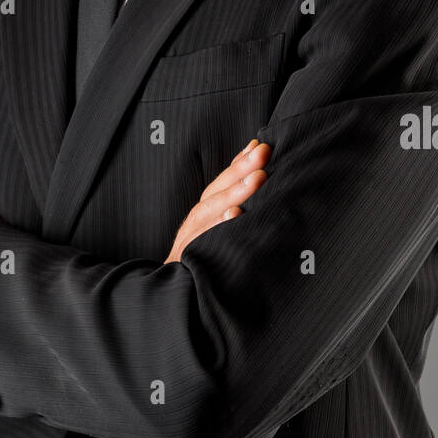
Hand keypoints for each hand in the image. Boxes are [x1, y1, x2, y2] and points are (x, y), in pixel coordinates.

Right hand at [164, 139, 271, 263]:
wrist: (174, 293)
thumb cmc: (203, 260)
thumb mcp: (216, 231)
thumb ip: (232, 206)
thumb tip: (257, 177)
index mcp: (205, 211)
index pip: (223, 181)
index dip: (240, 162)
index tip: (259, 144)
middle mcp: (197, 220)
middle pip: (218, 190)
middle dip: (241, 169)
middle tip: (263, 152)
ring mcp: (191, 239)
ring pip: (211, 211)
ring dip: (235, 193)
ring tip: (257, 178)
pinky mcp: (188, 258)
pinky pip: (204, 241)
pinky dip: (218, 227)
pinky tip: (234, 215)